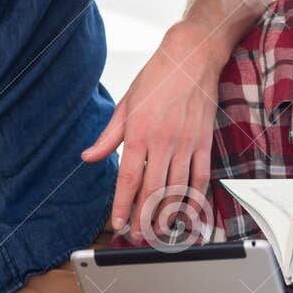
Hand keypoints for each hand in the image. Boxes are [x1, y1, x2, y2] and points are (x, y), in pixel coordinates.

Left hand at [81, 22, 218, 241]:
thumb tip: (88, 157)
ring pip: (177, 189)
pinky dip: (194, 199)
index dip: (122, 205)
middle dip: (143, 218)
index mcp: (139, 133)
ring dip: (167, 215)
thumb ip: (108, 136)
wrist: (192, 57)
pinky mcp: (204, 142)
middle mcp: (163, 142)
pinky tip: (187, 214)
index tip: (118, 223)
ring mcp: (186, 144)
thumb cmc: (157, 77)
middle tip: (136, 235)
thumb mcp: (125, 104)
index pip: (128, 179)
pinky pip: (200, 178)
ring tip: (158, 231)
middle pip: (152, 191)